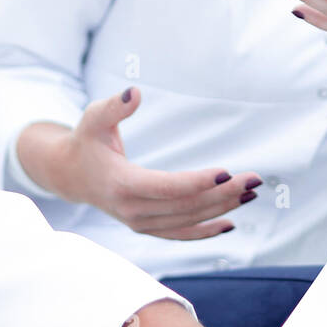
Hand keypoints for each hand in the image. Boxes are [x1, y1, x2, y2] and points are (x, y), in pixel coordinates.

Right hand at [15, 88, 261, 239]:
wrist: (72, 175)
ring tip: (252, 193)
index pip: (165, 188)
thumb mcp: (93, 118)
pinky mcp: (148, 227)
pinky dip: (206, 231)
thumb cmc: (87, 140)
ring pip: (188, 221)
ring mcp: (140, 223)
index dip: (198, 182)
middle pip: (184, 206)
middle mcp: (131, 211)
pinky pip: (181, 234)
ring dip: (222, 208)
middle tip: (255, 180)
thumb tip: (134, 92)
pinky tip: (231, 223)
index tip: (227, 171)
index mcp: (120, 185)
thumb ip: (114, 107)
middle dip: (223, 193)